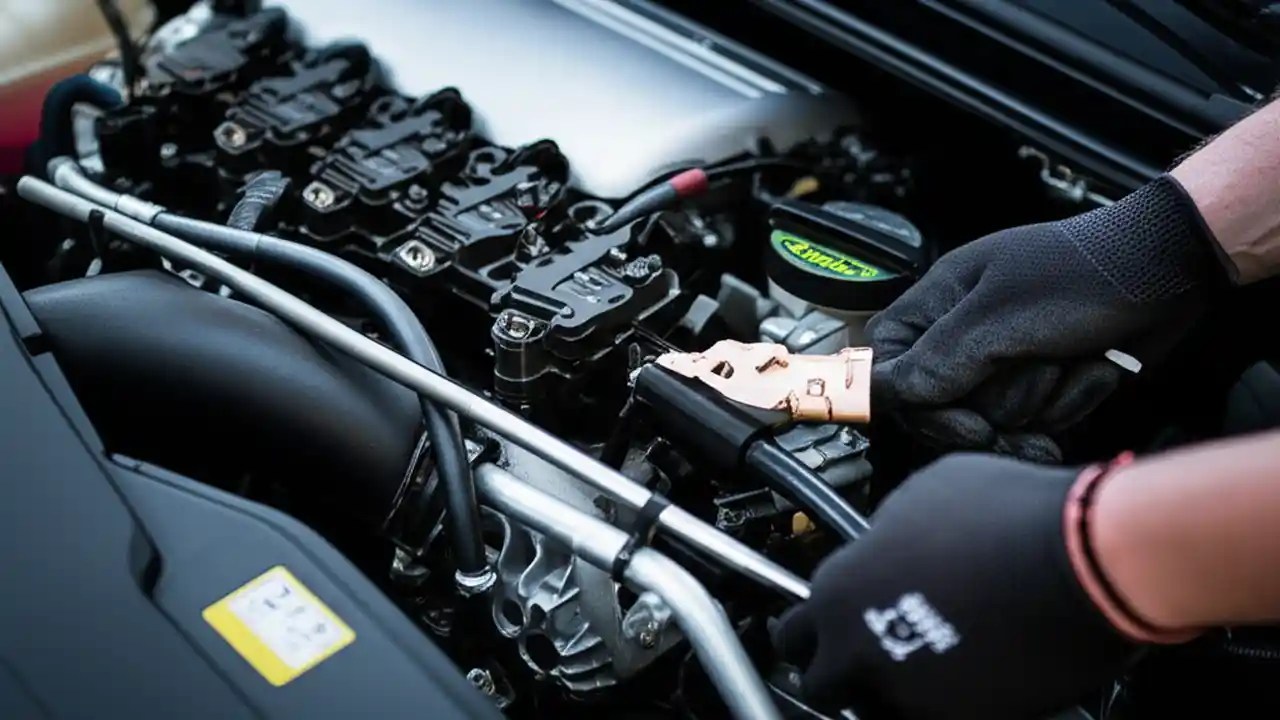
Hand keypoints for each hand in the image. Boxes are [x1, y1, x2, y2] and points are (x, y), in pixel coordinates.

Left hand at [773, 454, 1134, 718]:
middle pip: (821, 683)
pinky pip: (931, 718)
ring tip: (923, 669)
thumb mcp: (922, 494)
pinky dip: (944, 704)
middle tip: (870, 658)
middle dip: (841, 672)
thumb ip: (884, 533)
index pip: (793, 629)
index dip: (814, 628)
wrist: (1087, 558)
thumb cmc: (1010, 513)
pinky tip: (969, 678)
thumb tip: (882, 542)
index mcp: (839, 589)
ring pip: (874, 710)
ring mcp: (908, 693)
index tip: (830, 627)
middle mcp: (860, 648)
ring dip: (889, 693)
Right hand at [867, 176, 1215, 461]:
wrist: (1172, 270)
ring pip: (995, 419)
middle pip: (944, 407)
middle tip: (1030, 383)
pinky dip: (1070, 403)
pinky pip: (1037, 422)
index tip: (956, 417)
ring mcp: (1007, 360)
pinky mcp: (1046, 382)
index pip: (890, 366)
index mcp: (940, 303)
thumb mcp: (999, 317)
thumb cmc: (1085, 272)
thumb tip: (883, 393)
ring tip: (1068, 359)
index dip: (914, 401)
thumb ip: (937, 361)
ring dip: (1041, 400)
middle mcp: (967, 333)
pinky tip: (1090, 370)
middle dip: (994, 407)